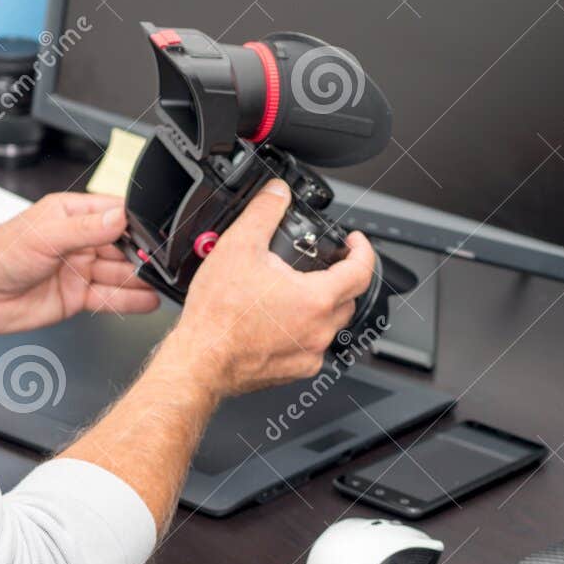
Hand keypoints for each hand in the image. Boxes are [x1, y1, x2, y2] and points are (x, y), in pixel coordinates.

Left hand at [0, 192, 159, 335]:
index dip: (136, 221)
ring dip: (141, 278)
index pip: (113, 212)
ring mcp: (79, 269)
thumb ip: (87, 228)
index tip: (156, 229)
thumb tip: (119, 217)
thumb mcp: (45, 235)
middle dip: (143, 253)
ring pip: (119, 273)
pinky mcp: (77, 297)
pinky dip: (131, 299)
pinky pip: (110, 297)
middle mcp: (78, 240)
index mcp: (70, 214)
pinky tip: (148, 299)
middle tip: (162, 260)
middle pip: (122, 245)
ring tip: (162, 282)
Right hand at [162, 179, 376, 397]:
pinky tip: (281, 320)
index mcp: (315, 299)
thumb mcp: (239, 247)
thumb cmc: (217, 315)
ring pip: (331, 324)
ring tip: (296, 289)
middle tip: (324, 263)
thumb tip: (277, 193)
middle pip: (349, 298)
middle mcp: (319, 330)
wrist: (200, 359)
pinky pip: (312, 346)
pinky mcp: (295, 370)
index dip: (362, 250)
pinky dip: (304, 330)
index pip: (361, 271)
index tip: (355, 242)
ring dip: (322, 304)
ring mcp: (308, 353)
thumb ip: (264, 212)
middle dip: (341, 276)